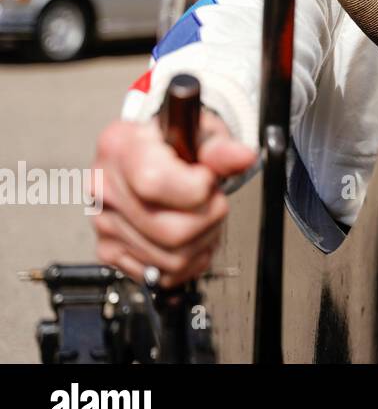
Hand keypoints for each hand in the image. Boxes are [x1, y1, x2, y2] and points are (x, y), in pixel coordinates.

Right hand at [92, 109, 256, 286]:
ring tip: (202, 216)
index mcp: (120, 147)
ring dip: (203, 241)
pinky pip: (162, 274)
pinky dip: (188, 261)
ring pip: (171, 258)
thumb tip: (242, 156)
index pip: (154, 183)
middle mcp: (104, 187)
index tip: (206, 179)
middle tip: (211, 199)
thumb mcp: (201, 134)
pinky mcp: (110, 251)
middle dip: (209, 217)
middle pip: (170, 230)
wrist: (152, 155)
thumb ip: (221, 149)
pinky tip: (190, 236)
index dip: (195, 188)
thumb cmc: (174, 143)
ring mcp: (104, 223)